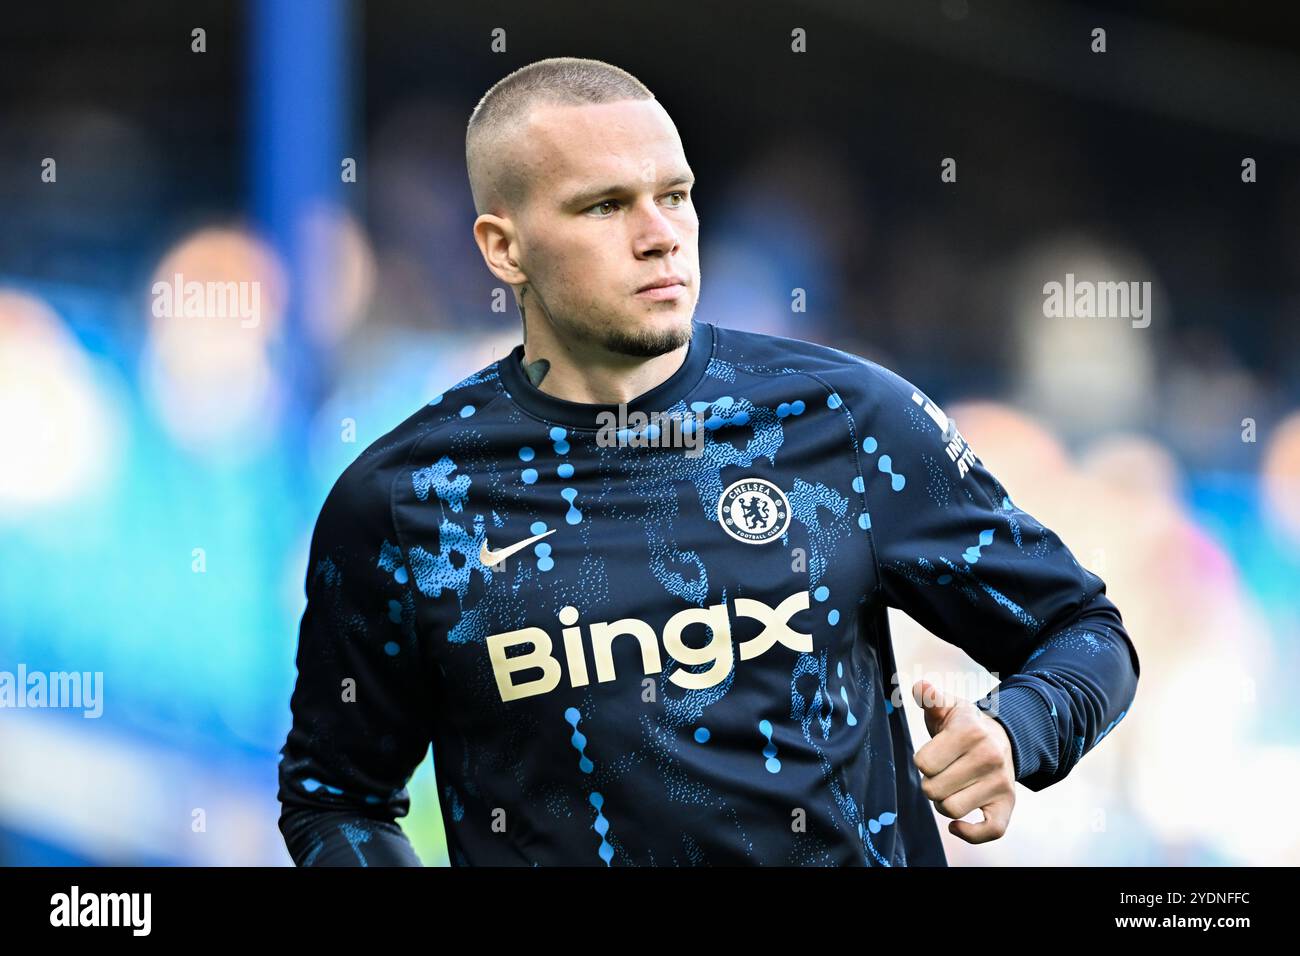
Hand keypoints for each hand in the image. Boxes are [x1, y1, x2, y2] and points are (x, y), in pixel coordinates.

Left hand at [911, 679, 1016, 843]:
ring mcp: (1001, 783)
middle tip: (941, 772)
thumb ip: (930, 697)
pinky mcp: (1008, 804)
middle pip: (934, 790)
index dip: (923, 761)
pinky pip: (990, 831)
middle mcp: (989, 757)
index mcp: (970, 732)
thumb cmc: (963, 725)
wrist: (1001, 737)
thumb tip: (921, 688)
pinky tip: (956, 825)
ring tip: (951, 787)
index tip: (934, 754)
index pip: (924, 764)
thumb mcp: (948, 707)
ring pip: (952, 809)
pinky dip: (970, 833)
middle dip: (930, 784)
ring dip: (943, 803)